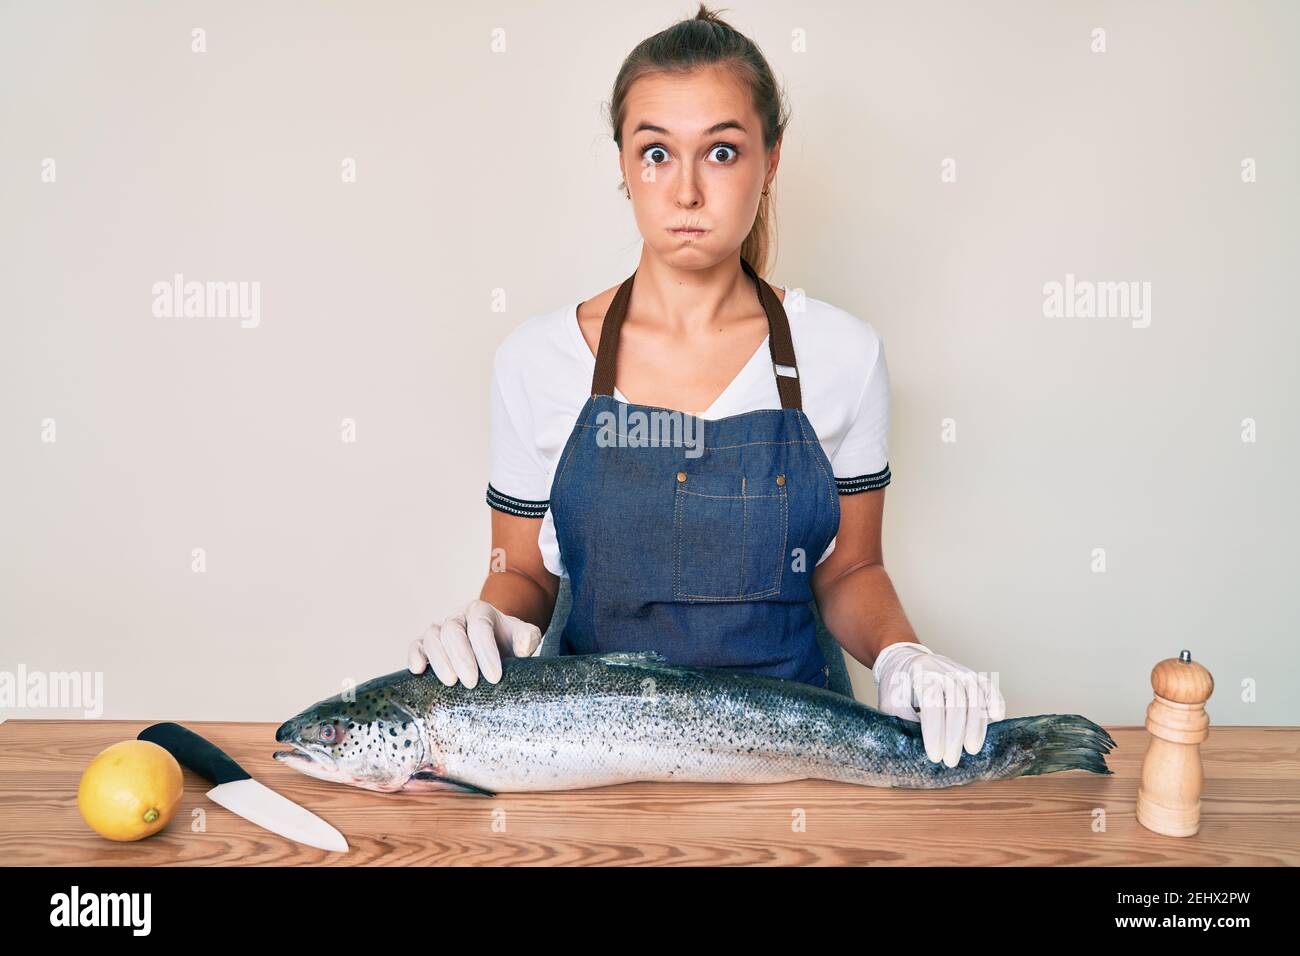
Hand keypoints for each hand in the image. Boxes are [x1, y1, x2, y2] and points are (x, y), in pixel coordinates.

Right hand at [407, 599, 542, 686]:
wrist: (494, 644)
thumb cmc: (507, 642)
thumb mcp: (524, 637)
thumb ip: (528, 638)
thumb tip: (522, 646)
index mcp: (481, 611)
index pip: (480, 627)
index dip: (486, 652)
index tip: (494, 677)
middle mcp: (457, 617)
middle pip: (453, 631)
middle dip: (462, 658)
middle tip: (471, 683)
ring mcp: (439, 629)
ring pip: (432, 637)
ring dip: (440, 660)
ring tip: (451, 682)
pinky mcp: (425, 644)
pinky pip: (416, 645)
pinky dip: (415, 656)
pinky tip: (419, 670)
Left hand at [871, 641, 1005, 766]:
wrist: (904, 660)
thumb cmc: (897, 687)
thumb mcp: (889, 702)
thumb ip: (903, 721)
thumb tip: (919, 749)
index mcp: (920, 675)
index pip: (932, 704)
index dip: (935, 732)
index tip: (935, 756)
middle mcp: (943, 670)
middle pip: (957, 703)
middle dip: (955, 736)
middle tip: (951, 761)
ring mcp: (960, 671)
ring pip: (975, 697)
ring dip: (976, 726)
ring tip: (971, 749)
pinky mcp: (972, 675)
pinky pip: (988, 687)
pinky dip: (996, 701)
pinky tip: (995, 718)